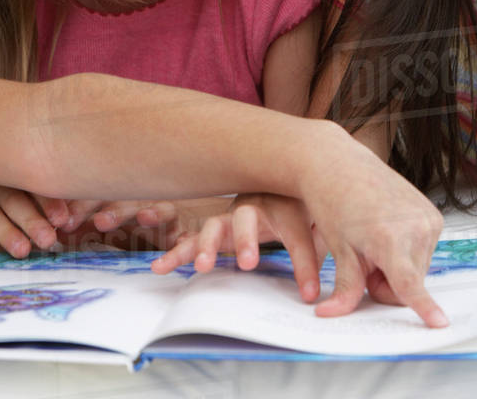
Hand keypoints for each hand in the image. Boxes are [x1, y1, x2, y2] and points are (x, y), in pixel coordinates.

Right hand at [0, 187, 70, 257]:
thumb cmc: (35, 218)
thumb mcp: (54, 216)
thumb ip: (72, 217)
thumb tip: (104, 223)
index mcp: (28, 187)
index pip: (38, 188)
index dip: (50, 202)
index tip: (64, 219)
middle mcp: (5, 195)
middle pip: (15, 201)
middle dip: (32, 220)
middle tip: (49, 240)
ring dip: (7, 232)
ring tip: (23, 251)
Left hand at [58, 198, 196, 250]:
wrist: (188, 235)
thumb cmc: (140, 233)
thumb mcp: (110, 233)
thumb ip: (88, 231)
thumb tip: (57, 232)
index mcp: (122, 203)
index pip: (103, 197)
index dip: (84, 207)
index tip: (65, 222)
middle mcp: (147, 205)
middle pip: (132, 200)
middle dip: (116, 209)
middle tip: (100, 221)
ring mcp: (172, 217)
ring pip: (164, 209)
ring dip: (154, 212)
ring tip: (144, 218)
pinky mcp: (190, 235)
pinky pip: (191, 241)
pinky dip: (186, 250)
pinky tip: (172, 263)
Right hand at [150, 193, 323, 302]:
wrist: (278, 179)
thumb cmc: (296, 208)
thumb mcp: (314, 230)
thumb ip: (314, 261)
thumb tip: (315, 297)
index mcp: (284, 206)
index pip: (296, 234)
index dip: (304, 262)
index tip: (309, 291)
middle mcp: (253, 207)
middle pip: (246, 219)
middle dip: (246, 240)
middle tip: (249, 263)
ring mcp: (229, 217)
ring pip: (213, 227)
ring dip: (206, 246)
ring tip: (200, 267)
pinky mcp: (214, 229)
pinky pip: (193, 240)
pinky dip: (178, 252)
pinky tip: (161, 266)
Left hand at [299, 132, 447, 327]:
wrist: (340, 165)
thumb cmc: (333, 204)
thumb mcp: (338, 249)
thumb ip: (344, 287)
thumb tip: (331, 314)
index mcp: (389, 239)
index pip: (410, 284)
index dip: (424, 307)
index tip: (440, 324)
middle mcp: (415, 228)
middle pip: (409, 284)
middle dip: (387, 283)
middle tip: (363, 261)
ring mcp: (428, 219)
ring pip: (418, 269)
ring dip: (398, 267)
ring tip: (372, 243)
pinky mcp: (433, 214)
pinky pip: (424, 249)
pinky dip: (407, 250)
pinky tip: (386, 231)